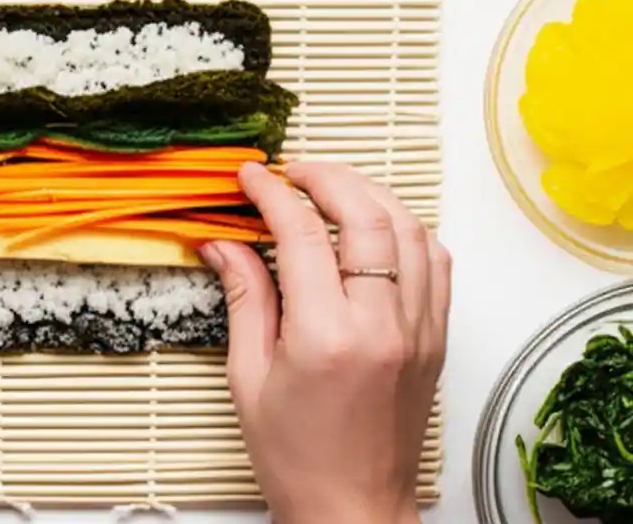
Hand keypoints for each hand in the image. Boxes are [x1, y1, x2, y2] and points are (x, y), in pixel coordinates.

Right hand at [199, 162, 449, 523]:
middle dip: (327, 176)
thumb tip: (224, 241)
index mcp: (325, 337)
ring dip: (370, 195)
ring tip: (332, 188)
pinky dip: (407, 230)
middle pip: (367, 216)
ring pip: (410, 230)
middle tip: (292, 171)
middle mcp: (381, 327)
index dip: (273, 192)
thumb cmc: (295, 455)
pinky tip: (376, 227)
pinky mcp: (436, 339)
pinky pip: (436, 263)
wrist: (352, 509)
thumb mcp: (248, 376)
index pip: (303, 233)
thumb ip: (244, 297)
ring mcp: (417, 331)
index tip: (251, 176)